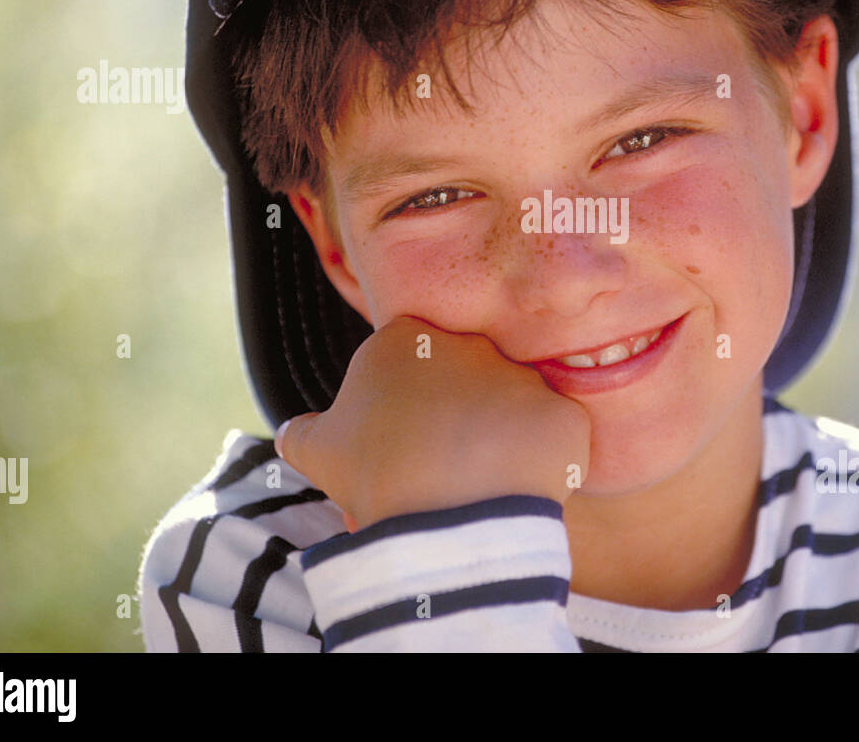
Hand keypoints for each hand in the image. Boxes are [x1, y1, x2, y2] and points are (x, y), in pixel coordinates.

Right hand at [274, 315, 591, 533]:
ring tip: (480, 486)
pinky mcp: (562, 414)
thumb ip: (304, 430)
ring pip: (510, 407)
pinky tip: (516, 491)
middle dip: (454, 416)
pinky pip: (555, 437)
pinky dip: (541, 463)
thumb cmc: (374, 477)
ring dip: (498, 439)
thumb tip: (295, 431)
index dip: (404, 404)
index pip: (408, 361)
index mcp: (405, 338)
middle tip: (440, 468)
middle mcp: (469, 343)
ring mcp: (522, 376)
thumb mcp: (318, 452)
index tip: (401, 443)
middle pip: (463, 379)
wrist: (444, 520)